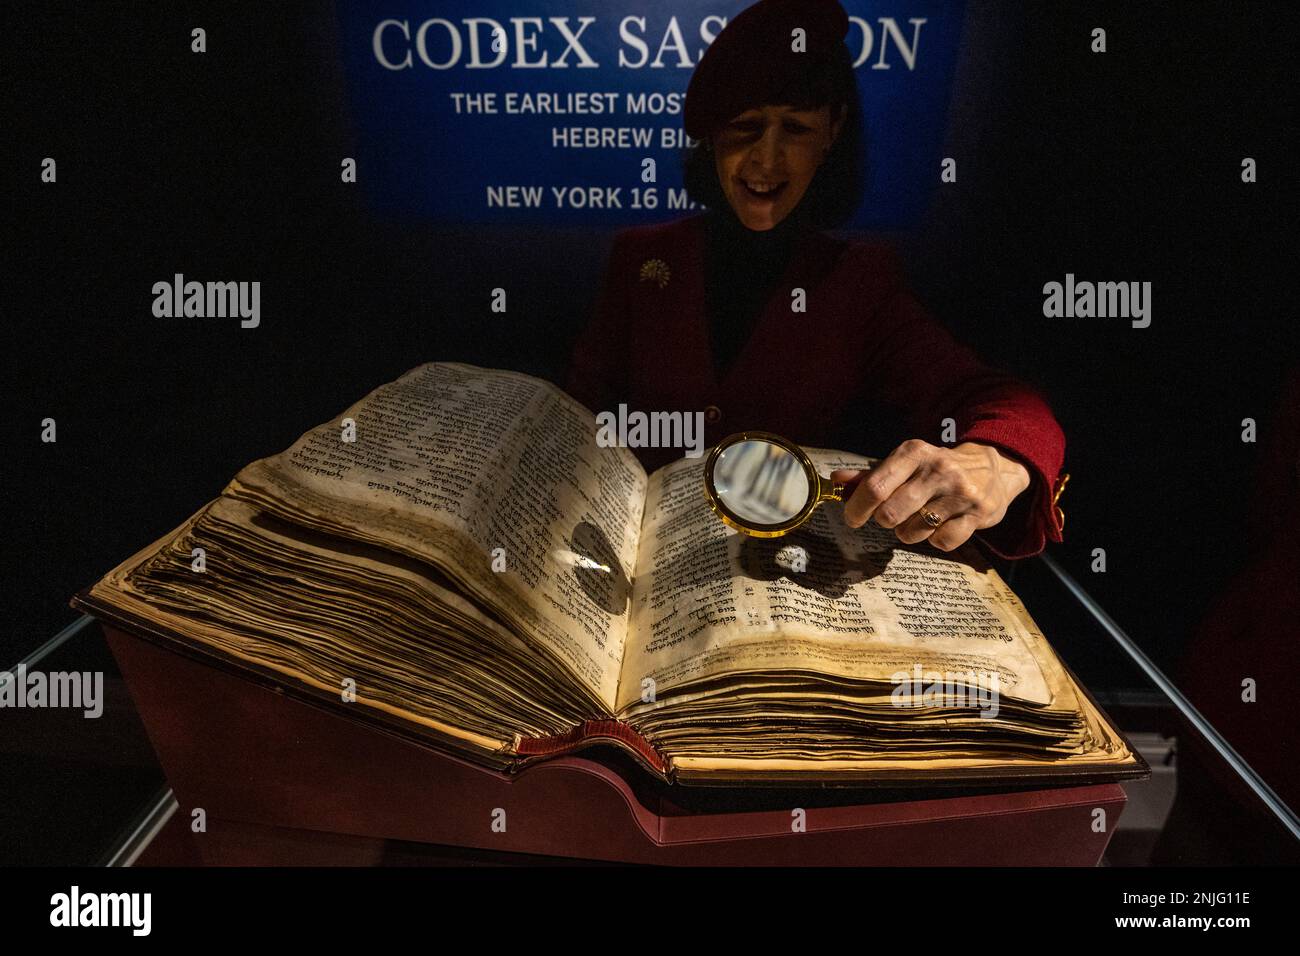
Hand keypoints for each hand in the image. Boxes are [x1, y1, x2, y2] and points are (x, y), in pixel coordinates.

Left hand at [831, 440, 1031, 551]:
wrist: (994, 468)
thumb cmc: (936, 469)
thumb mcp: (905, 463)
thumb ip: (870, 475)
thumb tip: (835, 481)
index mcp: (914, 452)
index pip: (875, 487)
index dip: (857, 508)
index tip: (852, 519)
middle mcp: (937, 469)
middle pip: (890, 514)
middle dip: (885, 521)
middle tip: (893, 515)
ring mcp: (959, 493)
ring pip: (913, 531)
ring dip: (909, 532)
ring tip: (921, 517)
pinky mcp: (978, 515)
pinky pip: (941, 542)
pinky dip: (935, 540)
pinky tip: (941, 525)